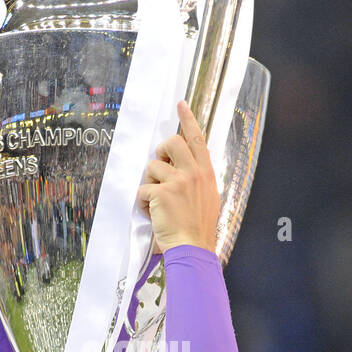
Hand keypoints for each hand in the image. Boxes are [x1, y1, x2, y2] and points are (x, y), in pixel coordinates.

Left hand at [136, 100, 219, 253]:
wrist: (193, 247)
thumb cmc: (199, 228)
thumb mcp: (209, 198)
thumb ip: (199, 179)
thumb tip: (185, 167)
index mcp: (206, 173)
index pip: (197, 139)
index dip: (188, 120)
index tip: (181, 104)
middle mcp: (193, 173)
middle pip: (171, 142)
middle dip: (160, 151)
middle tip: (159, 167)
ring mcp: (178, 181)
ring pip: (152, 167)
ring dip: (149, 184)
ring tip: (156, 203)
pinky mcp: (161, 192)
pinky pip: (142, 189)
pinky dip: (143, 202)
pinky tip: (151, 214)